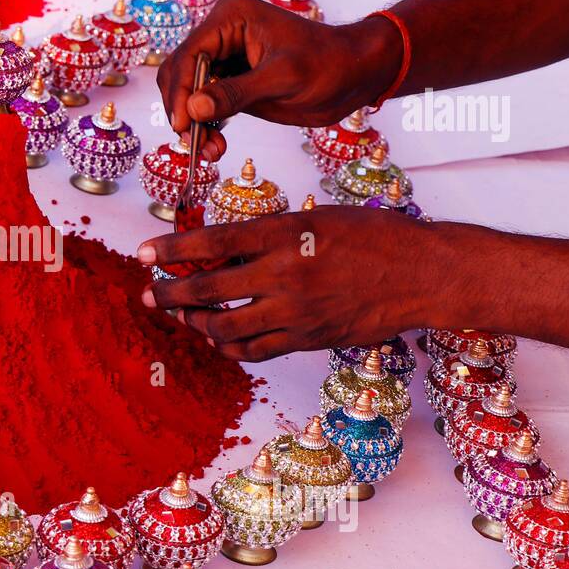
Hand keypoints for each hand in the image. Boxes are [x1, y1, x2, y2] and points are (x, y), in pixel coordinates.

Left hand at [137, 206, 447, 361]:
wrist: (423, 274)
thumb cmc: (375, 237)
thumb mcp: (316, 217)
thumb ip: (270, 234)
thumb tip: (222, 248)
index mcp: (284, 233)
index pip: (211, 242)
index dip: (171, 249)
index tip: (144, 252)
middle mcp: (284, 274)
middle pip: (207, 289)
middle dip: (169, 293)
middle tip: (148, 293)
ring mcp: (295, 312)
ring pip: (224, 327)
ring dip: (194, 323)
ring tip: (183, 316)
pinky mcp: (307, 339)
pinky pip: (254, 351)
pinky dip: (229, 346)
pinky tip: (219, 339)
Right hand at [156, 0, 402, 158]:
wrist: (354, 76)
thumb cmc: (328, 63)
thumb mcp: (283, 78)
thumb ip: (236, 93)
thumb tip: (194, 110)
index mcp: (230, 18)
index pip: (189, 55)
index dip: (181, 91)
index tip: (183, 124)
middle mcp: (221, 36)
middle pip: (180, 74)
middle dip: (184, 110)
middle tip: (194, 143)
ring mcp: (225, 60)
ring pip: (189, 94)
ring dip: (193, 124)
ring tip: (211, 150)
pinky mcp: (232, 84)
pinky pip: (205, 106)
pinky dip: (205, 127)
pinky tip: (216, 146)